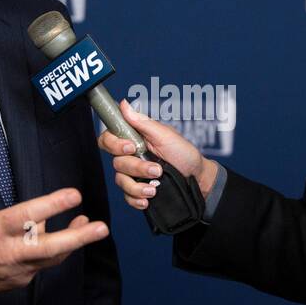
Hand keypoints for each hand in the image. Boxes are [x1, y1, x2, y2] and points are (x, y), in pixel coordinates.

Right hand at [0, 134, 108, 303]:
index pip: (27, 216)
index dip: (52, 205)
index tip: (74, 195)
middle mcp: (7, 253)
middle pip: (49, 247)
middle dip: (77, 237)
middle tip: (101, 227)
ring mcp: (15, 270)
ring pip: (51, 258)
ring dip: (73, 243)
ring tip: (91, 226)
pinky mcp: (19, 281)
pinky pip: (43, 265)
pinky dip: (55, 251)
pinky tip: (66, 237)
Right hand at [96, 99, 218, 210]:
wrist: (198, 179)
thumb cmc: (184, 153)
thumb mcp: (166, 136)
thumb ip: (143, 123)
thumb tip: (124, 104)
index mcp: (134, 139)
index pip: (108, 139)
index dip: (113, 144)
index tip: (131, 147)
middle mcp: (131, 156)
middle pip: (116, 162)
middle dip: (136, 168)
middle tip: (156, 169)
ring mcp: (134, 174)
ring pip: (121, 181)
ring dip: (137, 186)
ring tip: (155, 188)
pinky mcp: (138, 190)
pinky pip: (127, 197)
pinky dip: (136, 199)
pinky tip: (147, 199)